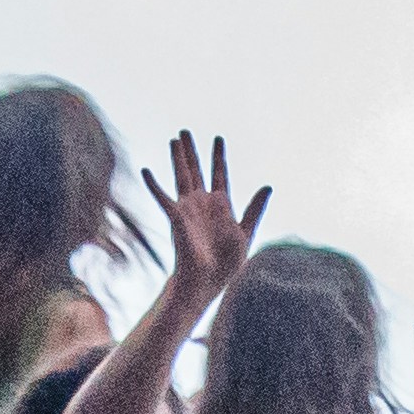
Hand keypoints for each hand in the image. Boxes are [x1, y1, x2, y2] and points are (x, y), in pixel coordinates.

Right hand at [146, 132, 269, 312]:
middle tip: (185, 131)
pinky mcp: (176, 217)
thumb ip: (254, 209)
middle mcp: (202, 203)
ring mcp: (188, 209)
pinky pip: (162, 198)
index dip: (219, 157)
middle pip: (196, 170)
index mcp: (220, 206)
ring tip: (174, 139)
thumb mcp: (245, 233)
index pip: (219, 175)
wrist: (206, 282)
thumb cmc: (225, 264)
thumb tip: (267, 186)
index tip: (218, 138)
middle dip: (192, 150)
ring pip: (182, 176)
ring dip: (178, 158)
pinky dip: (153, 185)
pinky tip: (146, 170)